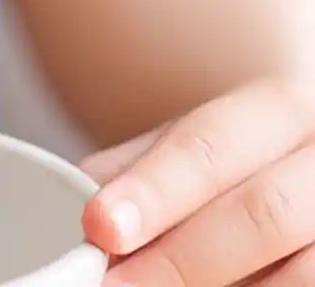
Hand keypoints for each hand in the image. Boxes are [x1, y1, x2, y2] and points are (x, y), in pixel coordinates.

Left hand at [80, 77, 314, 285]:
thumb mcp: (184, 150)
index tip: (101, 227)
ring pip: (299, 272)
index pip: (209, 147)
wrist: (301, 174)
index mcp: (278, 110)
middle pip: (261, 214)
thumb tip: (86, 226)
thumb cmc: (232, 166)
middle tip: (115, 286)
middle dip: (179, 259)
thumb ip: (134, 176)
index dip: (153, 192)